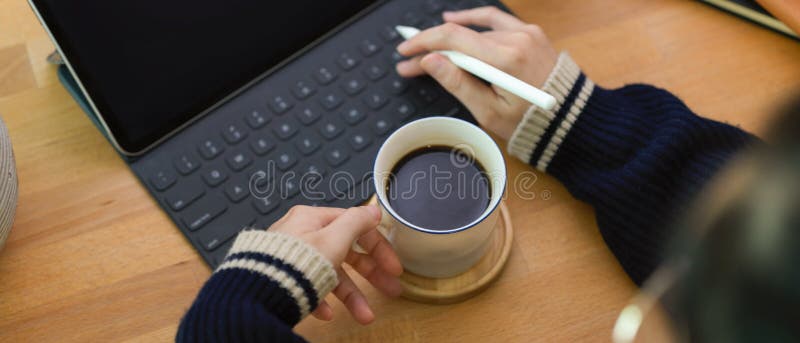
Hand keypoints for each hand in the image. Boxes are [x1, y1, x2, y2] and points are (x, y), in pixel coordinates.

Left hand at [267, 204, 402, 323]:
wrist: (258, 291)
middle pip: (346, 253)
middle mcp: (302, 234)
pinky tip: (327, 313)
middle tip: (390, 289)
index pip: (355, 227)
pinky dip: (322, 300)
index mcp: (312, 218)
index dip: (378, 247)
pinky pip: (309, 287)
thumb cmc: (294, 262)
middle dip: (370, 276)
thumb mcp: (334, 238)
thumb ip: (357, 222)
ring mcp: (292, 257)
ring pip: (330, 274)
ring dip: (351, 296)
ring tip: (364, 315)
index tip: (393, 267)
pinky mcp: (284, 277)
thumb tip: (373, 210)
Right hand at [396, 7, 558, 140]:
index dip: (423, 44)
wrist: (571, 120)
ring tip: (426, 44)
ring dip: (450, 38)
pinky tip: (454, 18)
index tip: (404, 54)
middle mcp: (517, 39)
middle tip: (409, 60)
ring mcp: (526, 33)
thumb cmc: (531, 124)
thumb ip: (458, 83)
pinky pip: (497, 20)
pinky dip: (475, 20)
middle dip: (433, 48)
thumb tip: (429, 61)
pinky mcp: (531, 34)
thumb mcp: (489, 112)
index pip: (453, 40)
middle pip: (462, 36)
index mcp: (506, 60)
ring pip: (476, 30)